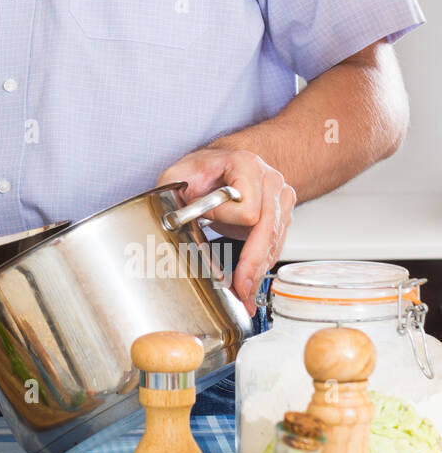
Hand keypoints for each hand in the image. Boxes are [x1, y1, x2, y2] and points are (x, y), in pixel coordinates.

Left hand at [156, 148, 295, 315]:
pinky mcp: (283, 215)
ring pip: (275, 241)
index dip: (224, 217)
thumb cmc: (204, 169)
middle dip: (251, 261)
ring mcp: (281, 198)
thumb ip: (173, 191)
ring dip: (258, 267)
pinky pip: (277, 245)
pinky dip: (263, 264)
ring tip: (245, 290)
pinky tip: (252, 279)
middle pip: (268, 229)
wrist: (225, 163)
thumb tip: (170, 219)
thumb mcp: (181, 173)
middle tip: (240, 285)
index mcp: (246, 166)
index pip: (246, 208)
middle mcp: (270, 181)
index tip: (206, 218)